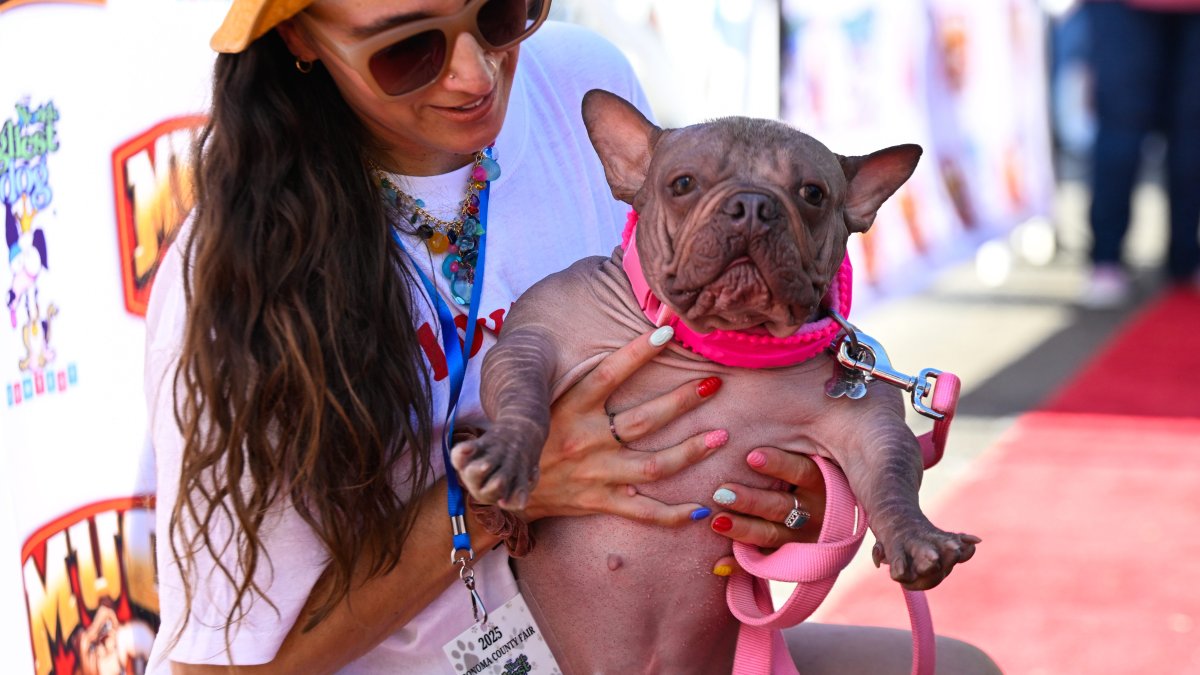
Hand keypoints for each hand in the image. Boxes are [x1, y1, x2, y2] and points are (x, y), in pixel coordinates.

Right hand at [519, 325, 726, 524]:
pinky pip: (643, 513)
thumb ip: (577, 378)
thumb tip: (616, 345)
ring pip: (653, 466)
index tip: (667, 332)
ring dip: (690, 452)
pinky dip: (673, 515)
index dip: (638, 352)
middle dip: (682, 401)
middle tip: (714, 384)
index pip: (608, 374)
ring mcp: (595, 474)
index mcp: (569, 408)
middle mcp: (585, 441)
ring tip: (721, 436)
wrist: (500, 488)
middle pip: (644, 420)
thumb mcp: (543, 400)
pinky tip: (702, 509)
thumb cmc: (530, 435)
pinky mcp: (600, 503)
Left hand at [708, 447, 826, 575]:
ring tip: (716, 521)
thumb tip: (750, 422)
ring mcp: (803, 539)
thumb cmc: (811, 474)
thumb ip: (791, 445)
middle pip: (781, 506)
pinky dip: (741, 564)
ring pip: (771, 535)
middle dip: (750, 501)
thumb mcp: (813, 458)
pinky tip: (720, 563)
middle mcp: (816, 513)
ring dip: (743, 529)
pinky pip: (764, 563)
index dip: (778, 464)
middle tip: (721, 492)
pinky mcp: (790, 559)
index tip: (751, 456)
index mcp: (823, 482)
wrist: (834, 517)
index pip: (802, 472)